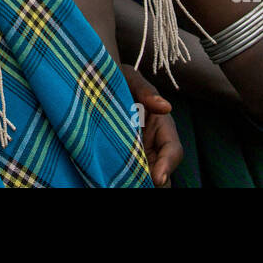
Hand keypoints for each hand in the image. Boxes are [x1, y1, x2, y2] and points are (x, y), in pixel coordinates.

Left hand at [121, 64, 181, 186]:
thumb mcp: (129, 78)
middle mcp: (153, 144)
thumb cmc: (114, 78)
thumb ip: (145, 90)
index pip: (173, 150)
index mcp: (161, 125)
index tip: (157, 179)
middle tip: (135, 184)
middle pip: (161, 170)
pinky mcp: (121, 160)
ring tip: (120, 183)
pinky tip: (110, 180)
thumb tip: (166, 107)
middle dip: (152, 180)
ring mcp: (137, 154)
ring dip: (137, 181)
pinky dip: (122, 180)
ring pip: (145, 177)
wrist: (90, 84)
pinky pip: (126, 176)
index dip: (167, 165)